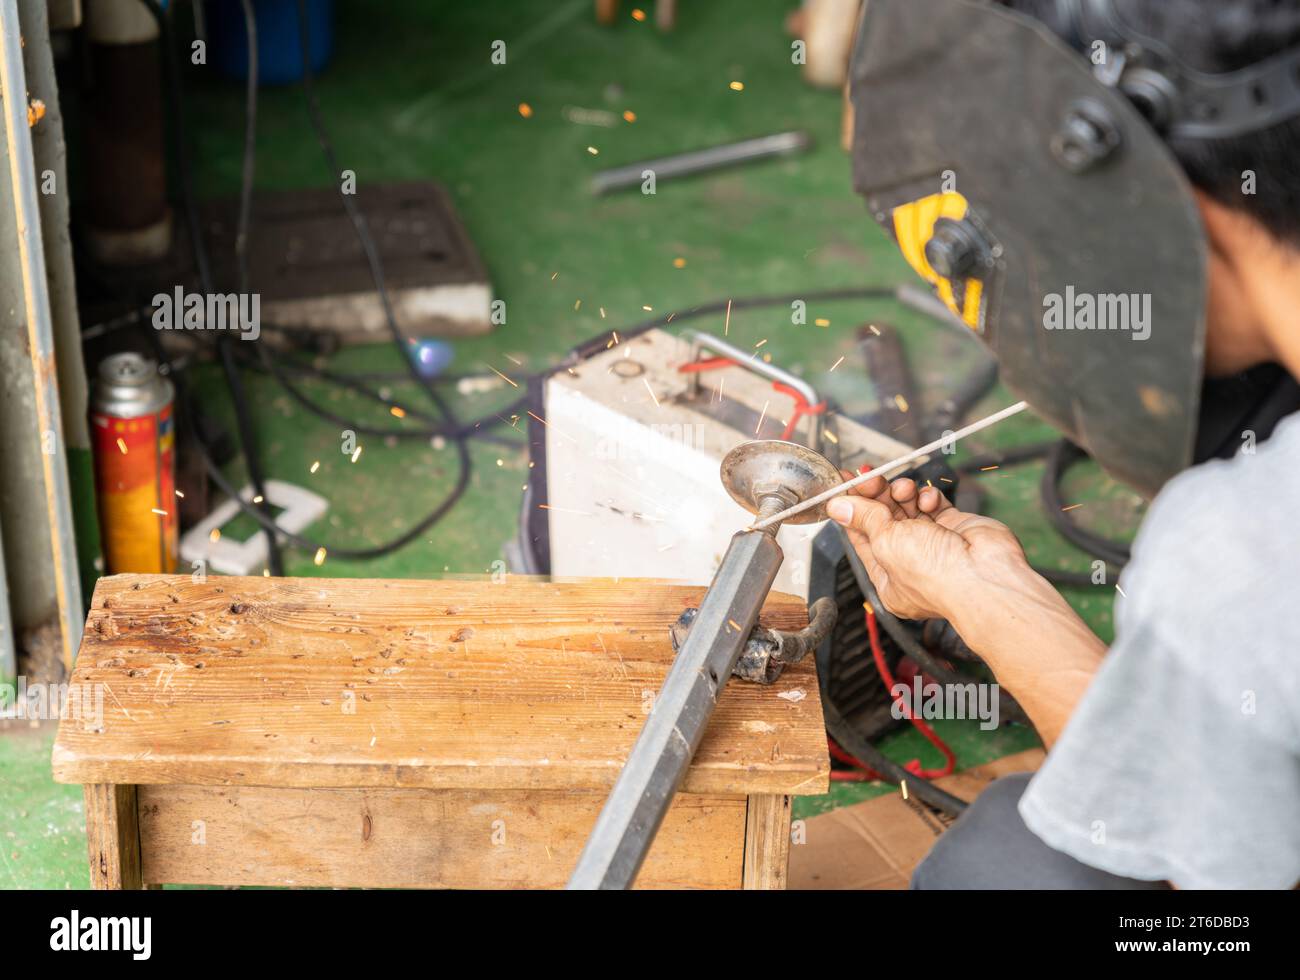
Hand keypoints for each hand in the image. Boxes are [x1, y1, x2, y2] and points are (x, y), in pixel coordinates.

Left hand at [825, 475, 1034, 628]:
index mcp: (888, 577)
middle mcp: (910, 562)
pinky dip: (928, 497)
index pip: (862, 536)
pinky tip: (928, 502)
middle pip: (884, 520)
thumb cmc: (936, 575)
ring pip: (908, 508)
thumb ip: (863, 519)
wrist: (985, 575)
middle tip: (870, 477)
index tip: (842, 485)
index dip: (851, 509)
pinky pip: (934, 504)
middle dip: (876, 496)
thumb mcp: (886, 542)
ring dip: (902, 494)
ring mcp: (934, 544)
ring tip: (902, 489)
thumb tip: (838, 507)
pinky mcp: (956, 527)